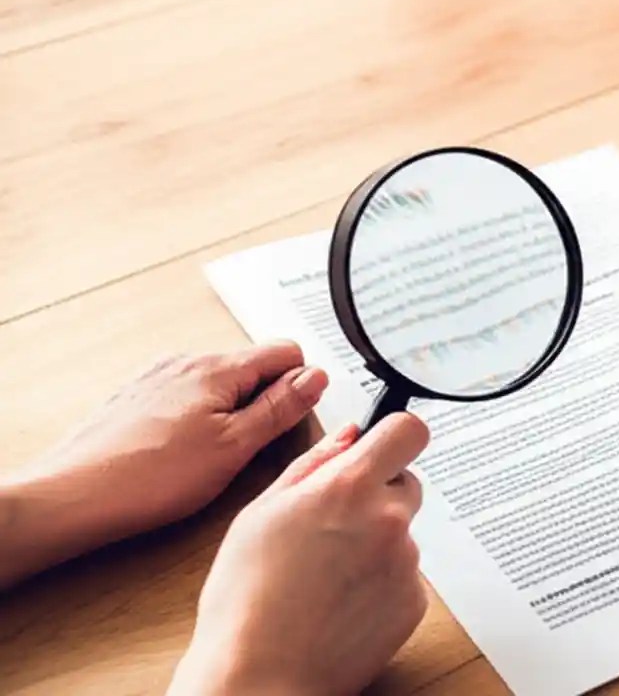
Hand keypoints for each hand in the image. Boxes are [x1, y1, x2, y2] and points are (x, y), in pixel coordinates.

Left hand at [0, 342, 327, 587]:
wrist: (74, 495)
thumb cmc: (149, 477)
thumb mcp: (235, 446)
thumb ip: (280, 408)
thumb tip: (315, 377)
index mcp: (217, 368)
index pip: (287, 351)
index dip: (302, 384)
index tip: (296, 418)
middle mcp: (186, 362)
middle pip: (253, 367)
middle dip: (266, 401)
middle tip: (255, 447)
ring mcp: (159, 378)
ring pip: (220, 384)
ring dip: (232, 412)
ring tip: (218, 456)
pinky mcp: (139, 398)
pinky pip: (188, 397)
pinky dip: (200, 419)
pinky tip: (186, 454)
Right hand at [169, 414, 429, 695]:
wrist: (260, 676)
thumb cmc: (246, 599)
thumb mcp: (261, 513)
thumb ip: (312, 464)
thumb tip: (349, 435)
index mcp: (349, 487)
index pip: (408, 431)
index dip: (394, 436)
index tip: (383, 445)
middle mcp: (388, 520)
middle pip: (406, 483)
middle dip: (377, 494)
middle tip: (333, 526)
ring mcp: (406, 563)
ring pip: (401, 533)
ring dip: (375, 543)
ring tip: (325, 576)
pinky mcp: (414, 602)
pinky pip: (404, 576)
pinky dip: (380, 583)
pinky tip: (341, 602)